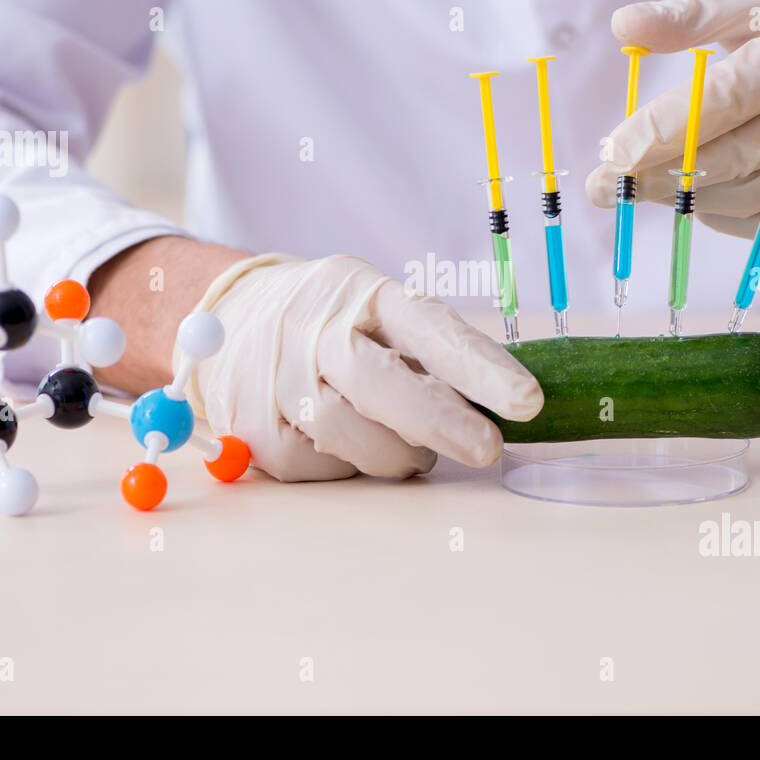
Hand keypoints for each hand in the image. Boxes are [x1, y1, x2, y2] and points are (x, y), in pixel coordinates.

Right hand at [179, 254, 542, 481]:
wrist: (231, 314)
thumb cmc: (332, 319)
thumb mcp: (380, 307)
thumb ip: (430, 351)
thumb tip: (501, 405)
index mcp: (363, 293)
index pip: (431, 330)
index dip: (482, 368)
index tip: (528, 401)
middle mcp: (312, 329)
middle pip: (383, 386)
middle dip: (443, 423)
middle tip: (487, 448)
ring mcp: (275, 378)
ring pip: (354, 437)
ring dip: (399, 453)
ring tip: (410, 444)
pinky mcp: (251, 429)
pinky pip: (321, 466)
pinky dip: (351, 465)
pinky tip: (351, 442)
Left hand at [587, 0, 759, 236]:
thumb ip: (689, 13)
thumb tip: (624, 25)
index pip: (735, 96)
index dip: (669, 128)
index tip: (613, 152)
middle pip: (742, 156)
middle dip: (662, 176)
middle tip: (603, 185)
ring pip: (754, 198)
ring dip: (687, 200)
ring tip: (636, 187)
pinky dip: (723, 213)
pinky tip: (689, 194)